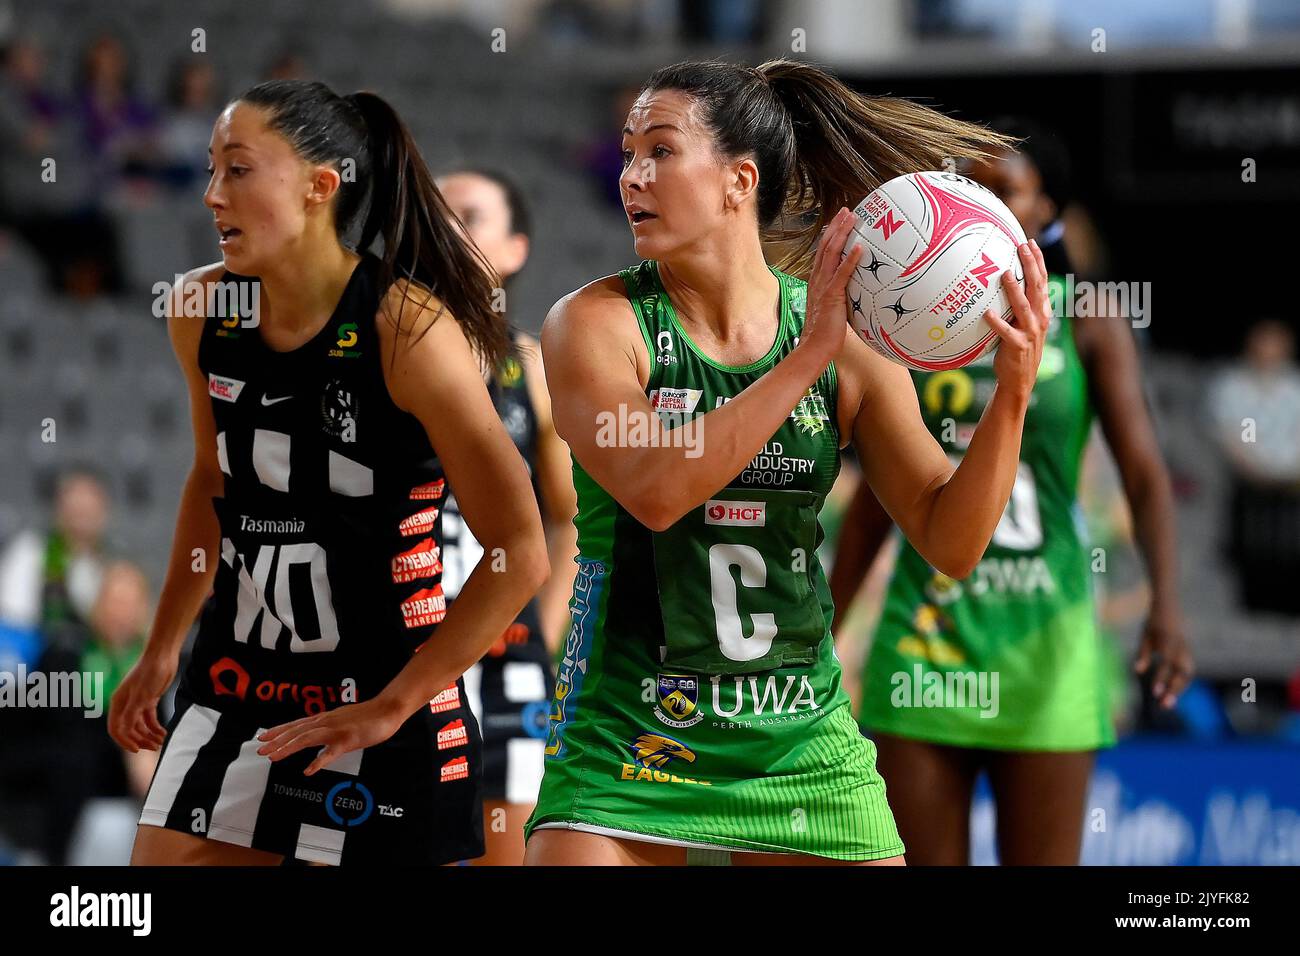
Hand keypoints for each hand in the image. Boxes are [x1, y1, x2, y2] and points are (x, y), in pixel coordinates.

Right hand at [108, 650, 176, 752]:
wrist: (163, 655)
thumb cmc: (150, 672)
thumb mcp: (142, 695)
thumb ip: (132, 713)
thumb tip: (123, 731)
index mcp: (118, 703)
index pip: (116, 729)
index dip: (124, 741)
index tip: (137, 750)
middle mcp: (125, 704)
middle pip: (129, 729)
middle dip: (141, 740)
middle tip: (155, 747)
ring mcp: (137, 702)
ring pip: (140, 725)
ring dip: (149, 735)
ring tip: (161, 741)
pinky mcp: (149, 700)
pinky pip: (149, 718)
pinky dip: (155, 727)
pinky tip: (163, 732)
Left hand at [257, 697, 406, 774]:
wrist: (388, 709)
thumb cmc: (368, 716)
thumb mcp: (343, 721)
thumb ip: (329, 729)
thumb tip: (319, 737)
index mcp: (325, 719)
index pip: (296, 724)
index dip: (278, 730)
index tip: (263, 736)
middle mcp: (326, 722)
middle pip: (296, 731)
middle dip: (276, 740)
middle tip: (259, 749)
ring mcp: (336, 730)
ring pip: (306, 738)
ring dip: (288, 747)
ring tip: (274, 756)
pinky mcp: (348, 740)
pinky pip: (330, 753)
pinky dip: (318, 761)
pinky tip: (308, 771)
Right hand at [800, 207, 864, 366]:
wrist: (814, 347)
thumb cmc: (825, 333)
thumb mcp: (833, 310)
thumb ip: (840, 298)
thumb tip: (854, 295)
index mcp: (817, 282)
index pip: (823, 253)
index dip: (831, 235)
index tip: (840, 221)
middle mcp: (817, 280)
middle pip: (825, 246)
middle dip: (836, 227)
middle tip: (847, 211)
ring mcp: (823, 286)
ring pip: (831, 254)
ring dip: (842, 234)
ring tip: (852, 219)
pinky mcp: (831, 296)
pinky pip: (841, 274)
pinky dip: (850, 259)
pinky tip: (859, 247)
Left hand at [986, 240, 1051, 402]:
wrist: (1019, 379)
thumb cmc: (1016, 348)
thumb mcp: (1022, 324)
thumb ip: (1017, 306)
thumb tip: (1001, 283)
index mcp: (1042, 311)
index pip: (1042, 281)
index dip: (1038, 261)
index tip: (1030, 243)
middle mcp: (1039, 319)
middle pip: (1036, 287)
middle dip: (1030, 266)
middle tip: (1022, 246)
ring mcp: (1030, 332)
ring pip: (1023, 306)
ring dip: (1014, 290)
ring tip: (1005, 274)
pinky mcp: (1018, 346)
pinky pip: (1006, 332)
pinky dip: (997, 322)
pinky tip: (987, 313)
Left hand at [1135, 608, 1193, 708]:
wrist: (1169, 608)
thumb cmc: (1153, 623)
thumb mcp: (1145, 636)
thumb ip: (1142, 654)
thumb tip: (1137, 671)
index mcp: (1169, 642)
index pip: (1166, 665)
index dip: (1161, 679)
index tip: (1154, 693)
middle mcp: (1181, 648)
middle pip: (1182, 673)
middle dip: (1174, 690)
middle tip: (1164, 706)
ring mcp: (1186, 651)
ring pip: (1187, 674)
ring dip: (1179, 689)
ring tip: (1167, 703)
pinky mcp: (1187, 654)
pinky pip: (1186, 671)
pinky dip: (1180, 683)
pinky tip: (1170, 693)